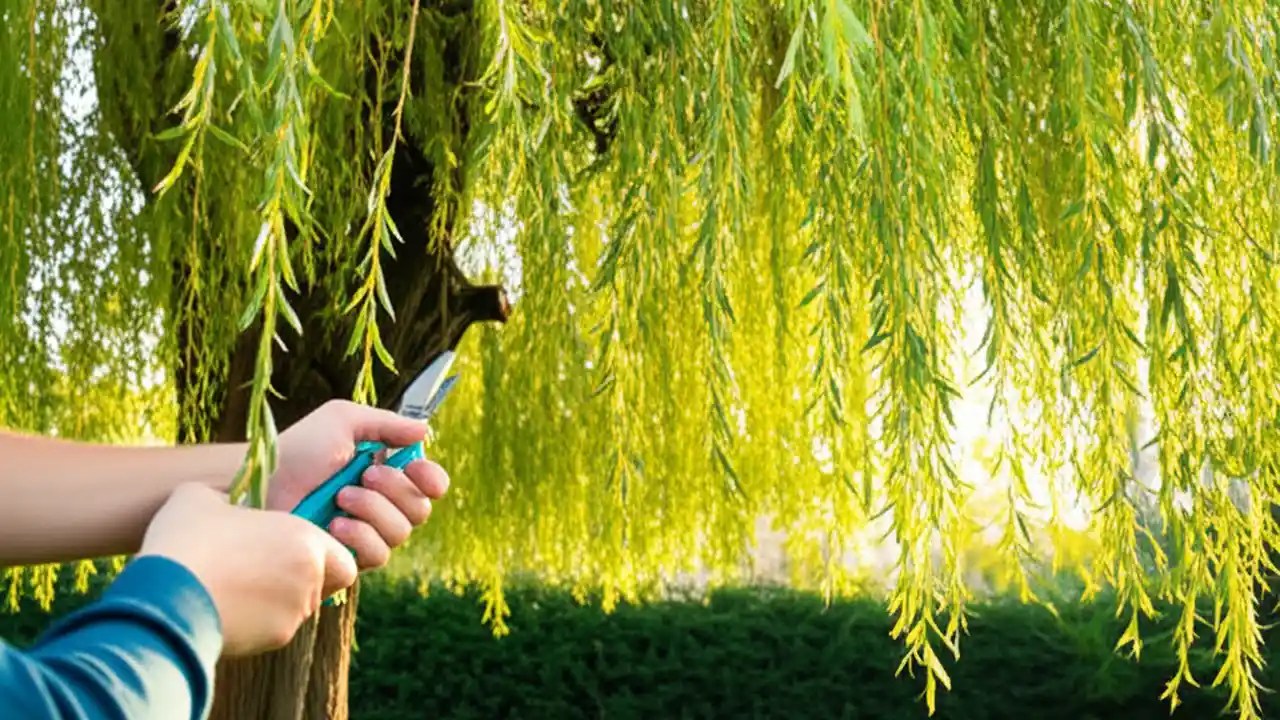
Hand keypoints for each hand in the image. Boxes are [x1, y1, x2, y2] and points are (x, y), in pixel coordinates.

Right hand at [138, 483, 357, 655]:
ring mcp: (292, 615)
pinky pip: (271, 630)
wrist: (164, 599)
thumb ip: (224, 497)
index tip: (293, 552)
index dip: (325, 558)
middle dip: (299, 581)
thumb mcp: (199, 497)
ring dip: (274, 601)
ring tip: (233, 588)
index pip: (343, 559)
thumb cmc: (188, 540)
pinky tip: (221, 609)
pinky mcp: (271, 641)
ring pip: (295, 610)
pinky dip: (255, 623)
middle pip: (320, 586)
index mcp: (305, 541)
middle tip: (264, 571)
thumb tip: (222, 502)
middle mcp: (309, 580)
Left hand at [266, 400, 450, 568]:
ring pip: (400, 533)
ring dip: (373, 510)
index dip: (432, 479)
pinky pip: (377, 555)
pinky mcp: (348, 560)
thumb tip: (425, 431)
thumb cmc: (296, 451)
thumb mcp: (342, 421)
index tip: (417, 468)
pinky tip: (332, 526)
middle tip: (363, 476)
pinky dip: (360, 536)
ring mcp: (364, 534)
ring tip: (340, 498)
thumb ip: (387, 423)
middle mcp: (378, 506)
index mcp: (383, 472)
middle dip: (395, 490)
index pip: (428, 485)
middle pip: (420, 510)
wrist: (260, 487)